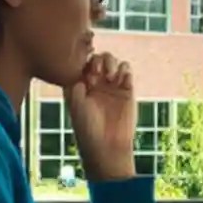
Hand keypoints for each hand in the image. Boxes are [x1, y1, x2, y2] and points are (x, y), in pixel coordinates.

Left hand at [67, 52, 136, 180]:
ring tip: (111, 77)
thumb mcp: (76, 103)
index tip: (87, 75)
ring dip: (112, 63)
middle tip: (98, 73)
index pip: (83, 62)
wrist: (107, 145)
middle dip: (99, 61)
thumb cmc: (87, 127)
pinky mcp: (127, 90)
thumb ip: (75, 82)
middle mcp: (96, 83)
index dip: (85, 62)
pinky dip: (125, 71)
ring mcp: (112, 86)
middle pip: (99, 58)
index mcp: (80, 85)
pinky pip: (127, 71)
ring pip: (114, 61)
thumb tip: (82, 66)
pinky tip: (122, 82)